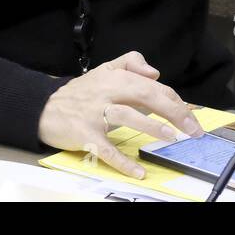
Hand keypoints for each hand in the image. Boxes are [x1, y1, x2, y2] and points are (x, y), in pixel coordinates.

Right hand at [37, 50, 204, 178]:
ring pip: (126, 116)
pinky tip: (138, 170)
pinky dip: (122, 161)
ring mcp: (95, 114)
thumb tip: (155, 72)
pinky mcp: (85, 135)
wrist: (43, 108)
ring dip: (150, 126)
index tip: (191, 115)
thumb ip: (130, 64)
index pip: (152, 86)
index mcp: (115, 78)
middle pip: (144, 96)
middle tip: (191, 127)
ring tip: (171, 137)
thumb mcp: (104, 70)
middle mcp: (107, 93)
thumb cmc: (79, 92)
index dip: (174, 100)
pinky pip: (106, 149)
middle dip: (172, 110)